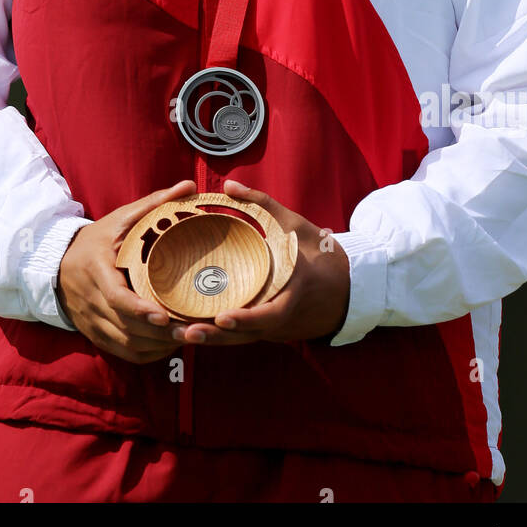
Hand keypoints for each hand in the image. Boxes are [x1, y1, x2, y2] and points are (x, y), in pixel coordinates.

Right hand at [56, 179, 196, 364]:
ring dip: (157, 346)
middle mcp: (91, 300)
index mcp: (96, 269)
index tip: (165, 316)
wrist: (57, 264)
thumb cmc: (96, 240)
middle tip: (193, 331)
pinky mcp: (96, 335)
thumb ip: (154, 204)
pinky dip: (147, 354)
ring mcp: (92, 321)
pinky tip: (168, 346)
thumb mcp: (120, 219)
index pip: (115, 297)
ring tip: (188, 339)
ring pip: (126, 344)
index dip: (139, 310)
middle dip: (159, 334)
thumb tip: (189, 186)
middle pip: (126, 326)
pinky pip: (123, 353)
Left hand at [168, 181, 350, 346]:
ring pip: (240, 340)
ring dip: (211, 341)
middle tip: (184, 332)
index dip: (246, 319)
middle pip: (246, 335)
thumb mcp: (293, 224)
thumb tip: (228, 185)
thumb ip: (260, 203)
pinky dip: (219, 337)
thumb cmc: (319, 252)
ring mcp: (275, 327)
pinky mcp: (268, 329)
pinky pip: (242, 337)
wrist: (348, 286)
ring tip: (179, 335)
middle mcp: (282, 316)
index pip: (270, 314)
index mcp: (292, 291)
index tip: (222, 318)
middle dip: (215, 337)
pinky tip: (191, 331)